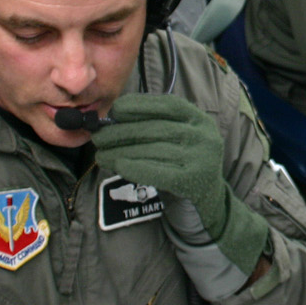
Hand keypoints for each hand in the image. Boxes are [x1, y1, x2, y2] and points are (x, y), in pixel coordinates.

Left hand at [94, 94, 225, 221]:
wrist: (207, 199)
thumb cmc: (183, 164)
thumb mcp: (179, 139)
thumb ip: (155, 126)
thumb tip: (114, 120)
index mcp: (200, 120)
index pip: (169, 105)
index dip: (141, 105)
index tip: (115, 109)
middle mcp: (203, 136)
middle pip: (156, 129)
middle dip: (122, 132)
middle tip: (99, 137)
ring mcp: (200, 158)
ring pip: (152, 150)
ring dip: (121, 151)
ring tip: (101, 155)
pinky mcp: (192, 180)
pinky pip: (156, 171)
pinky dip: (133, 167)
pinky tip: (117, 165)